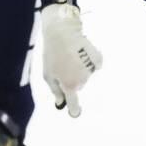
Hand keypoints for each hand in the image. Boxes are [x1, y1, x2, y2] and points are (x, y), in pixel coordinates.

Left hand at [40, 2, 102, 117]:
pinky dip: (89, 60)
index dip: (75, 109)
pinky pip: (94, 65)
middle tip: (63, 65)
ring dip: (80, 68)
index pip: (73, 102)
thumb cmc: (52, 54)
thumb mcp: (48, 74)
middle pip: (79, 85)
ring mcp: (91, 70)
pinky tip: (81, 52)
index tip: (75, 113)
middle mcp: (82, 80)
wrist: (64, 32)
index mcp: (69, 85)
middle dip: (72, 79)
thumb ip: (55, 90)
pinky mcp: (98, 60)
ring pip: (86, 75)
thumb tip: (60, 102)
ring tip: (71, 56)